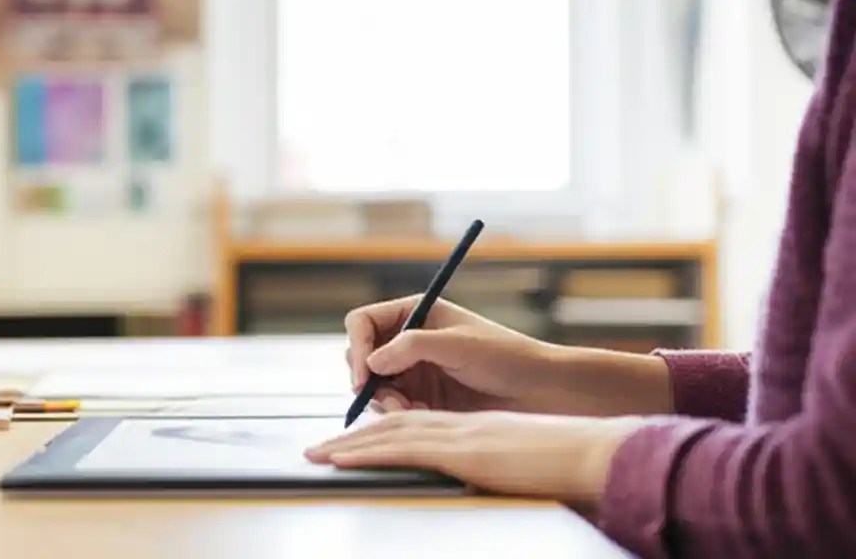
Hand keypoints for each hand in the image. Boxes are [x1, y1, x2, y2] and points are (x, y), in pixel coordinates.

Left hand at [305, 410, 642, 504]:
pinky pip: (400, 447)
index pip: (415, 428)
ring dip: (348, 445)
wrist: (591, 453)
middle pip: (393, 427)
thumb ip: (494, 469)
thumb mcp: (520, 466)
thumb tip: (487, 481)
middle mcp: (457, 427)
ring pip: (388, 434)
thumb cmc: (568, 465)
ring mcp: (455, 437)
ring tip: (317, 455)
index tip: (355, 446)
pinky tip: (340, 457)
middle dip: (353, 439)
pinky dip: (364, 452)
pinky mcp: (457, 451)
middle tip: (319, 450)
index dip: (382, 436)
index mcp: (471, 431)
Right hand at [345, 296, 672, 416]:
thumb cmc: (507, 356)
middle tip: (388, 400)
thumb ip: (412, 347)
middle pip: (361, 356)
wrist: (540, 392)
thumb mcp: (458, 344)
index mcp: (415, 313)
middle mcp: (408, 339)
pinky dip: (400, 415)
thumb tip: (371, 361)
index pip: (362, 322)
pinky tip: (425, 418)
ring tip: (412, 413)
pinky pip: (392, 408)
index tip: (364, 374)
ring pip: (373, 386)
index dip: (357, 346)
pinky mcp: (422, 399)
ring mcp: (413, 370)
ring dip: (385, 401)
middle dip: (368, 380)